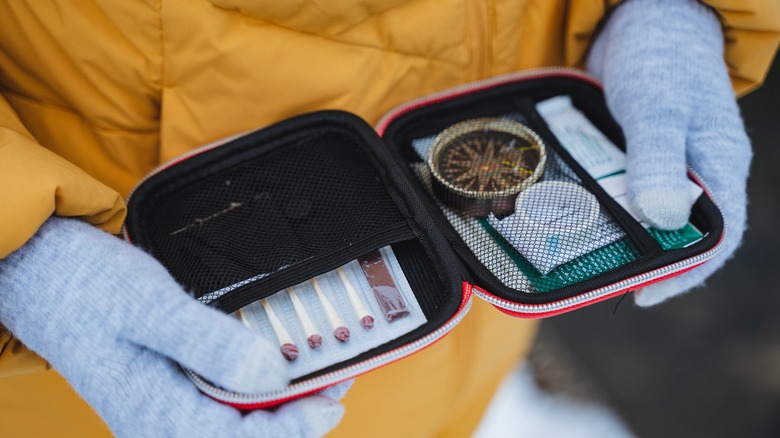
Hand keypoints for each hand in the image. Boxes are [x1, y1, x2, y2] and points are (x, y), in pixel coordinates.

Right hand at [0, 217, 344, 436]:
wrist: (42, 272)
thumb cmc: (85, 288)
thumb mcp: (150, 307)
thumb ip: (211, 344)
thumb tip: (271, 374)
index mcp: (158, 416)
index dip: (297, 427)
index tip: (331, 398)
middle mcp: (163, 423)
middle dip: (297, 417)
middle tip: (335, 379)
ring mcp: (165, 409)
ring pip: (238, 424)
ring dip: (281, 405)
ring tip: (316, 373)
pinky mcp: (169, 391)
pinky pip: (222, 404)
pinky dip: (256, 390)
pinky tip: (274, 367)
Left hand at [587, 0, 751, 305]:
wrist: (641, 12)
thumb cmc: (661, 56)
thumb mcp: (658, 108)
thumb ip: (658, 158)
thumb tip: (661, 217)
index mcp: (717, 165)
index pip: (716, 236)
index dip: (686, 272)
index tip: (645, 295)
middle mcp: (694, 169)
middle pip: (679, 232)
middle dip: (648, 261)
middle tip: (601, 279)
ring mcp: (663, 159)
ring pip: (648, 212)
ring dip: (623, 235)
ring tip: (582, 256)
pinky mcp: (635, 148)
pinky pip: (624, 186)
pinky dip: (605, 204)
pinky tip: (574, 213)